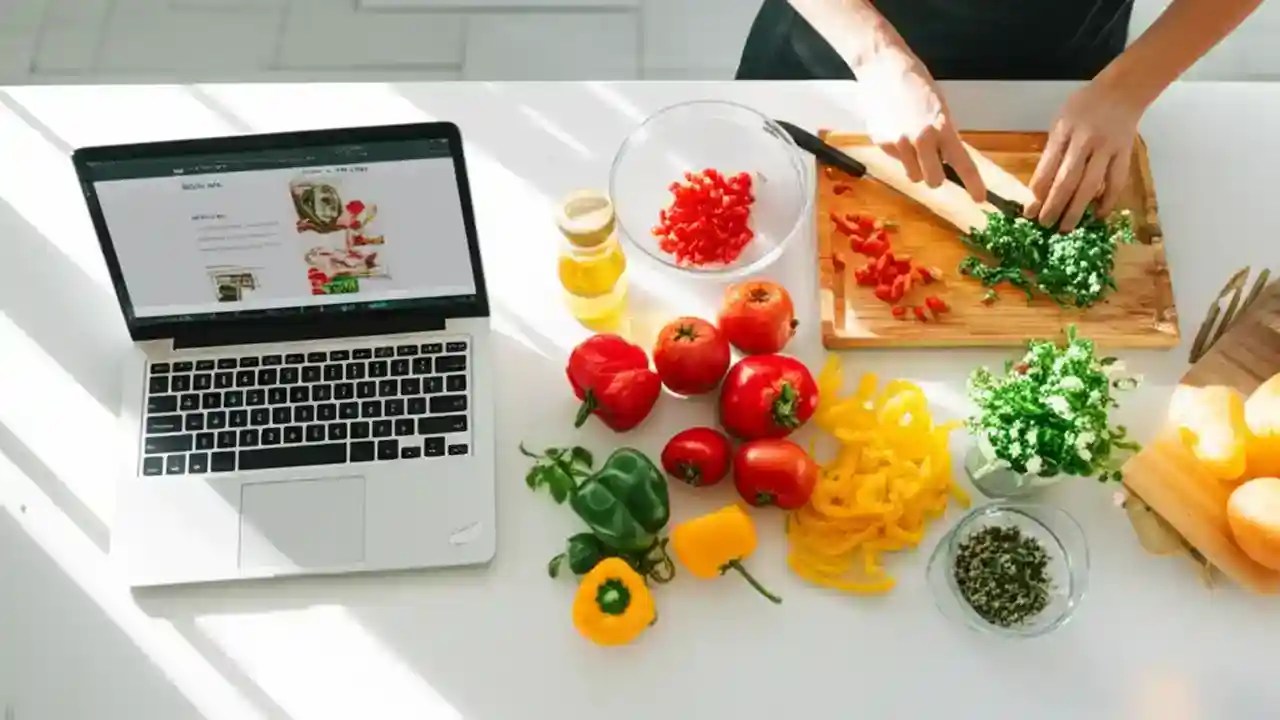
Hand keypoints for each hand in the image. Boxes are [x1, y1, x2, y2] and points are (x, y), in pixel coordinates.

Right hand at [855, 47, 985, 201]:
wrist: (883, 69)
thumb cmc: (914, 84)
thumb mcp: (938, 107)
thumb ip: (944, 135)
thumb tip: (947, 160)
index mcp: (942, 127)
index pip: (962, 163)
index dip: (973, 184)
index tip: (979, 198)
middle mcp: (922, 139)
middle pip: (934, 181)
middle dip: (935, 175)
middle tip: (932, 162)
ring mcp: (900, 143)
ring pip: (913, 176)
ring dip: (915, 167)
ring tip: (910, 143)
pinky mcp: (882, 143)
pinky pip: (896, 161)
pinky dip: (898, 153)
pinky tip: (894, 130)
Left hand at [1027, 79, 1145, 230]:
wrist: (1122, 90)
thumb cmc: (1085, 106)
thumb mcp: (1060, 121)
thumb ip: (1053, 150)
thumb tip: (1041, 186)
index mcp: (1063, 132)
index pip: (1047, 168)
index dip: (1037, 193)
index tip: (1029, 212)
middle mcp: (1084, 141)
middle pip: (1067, 180)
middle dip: (1054, 206)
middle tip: (1044, 225)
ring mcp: (1107, 148)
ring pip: (1090, 185)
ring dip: (1077, 209)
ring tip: (1066, 227)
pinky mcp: (1125, 153)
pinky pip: (1116, 181)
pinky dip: (1108, 200)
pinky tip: (1098, 215)